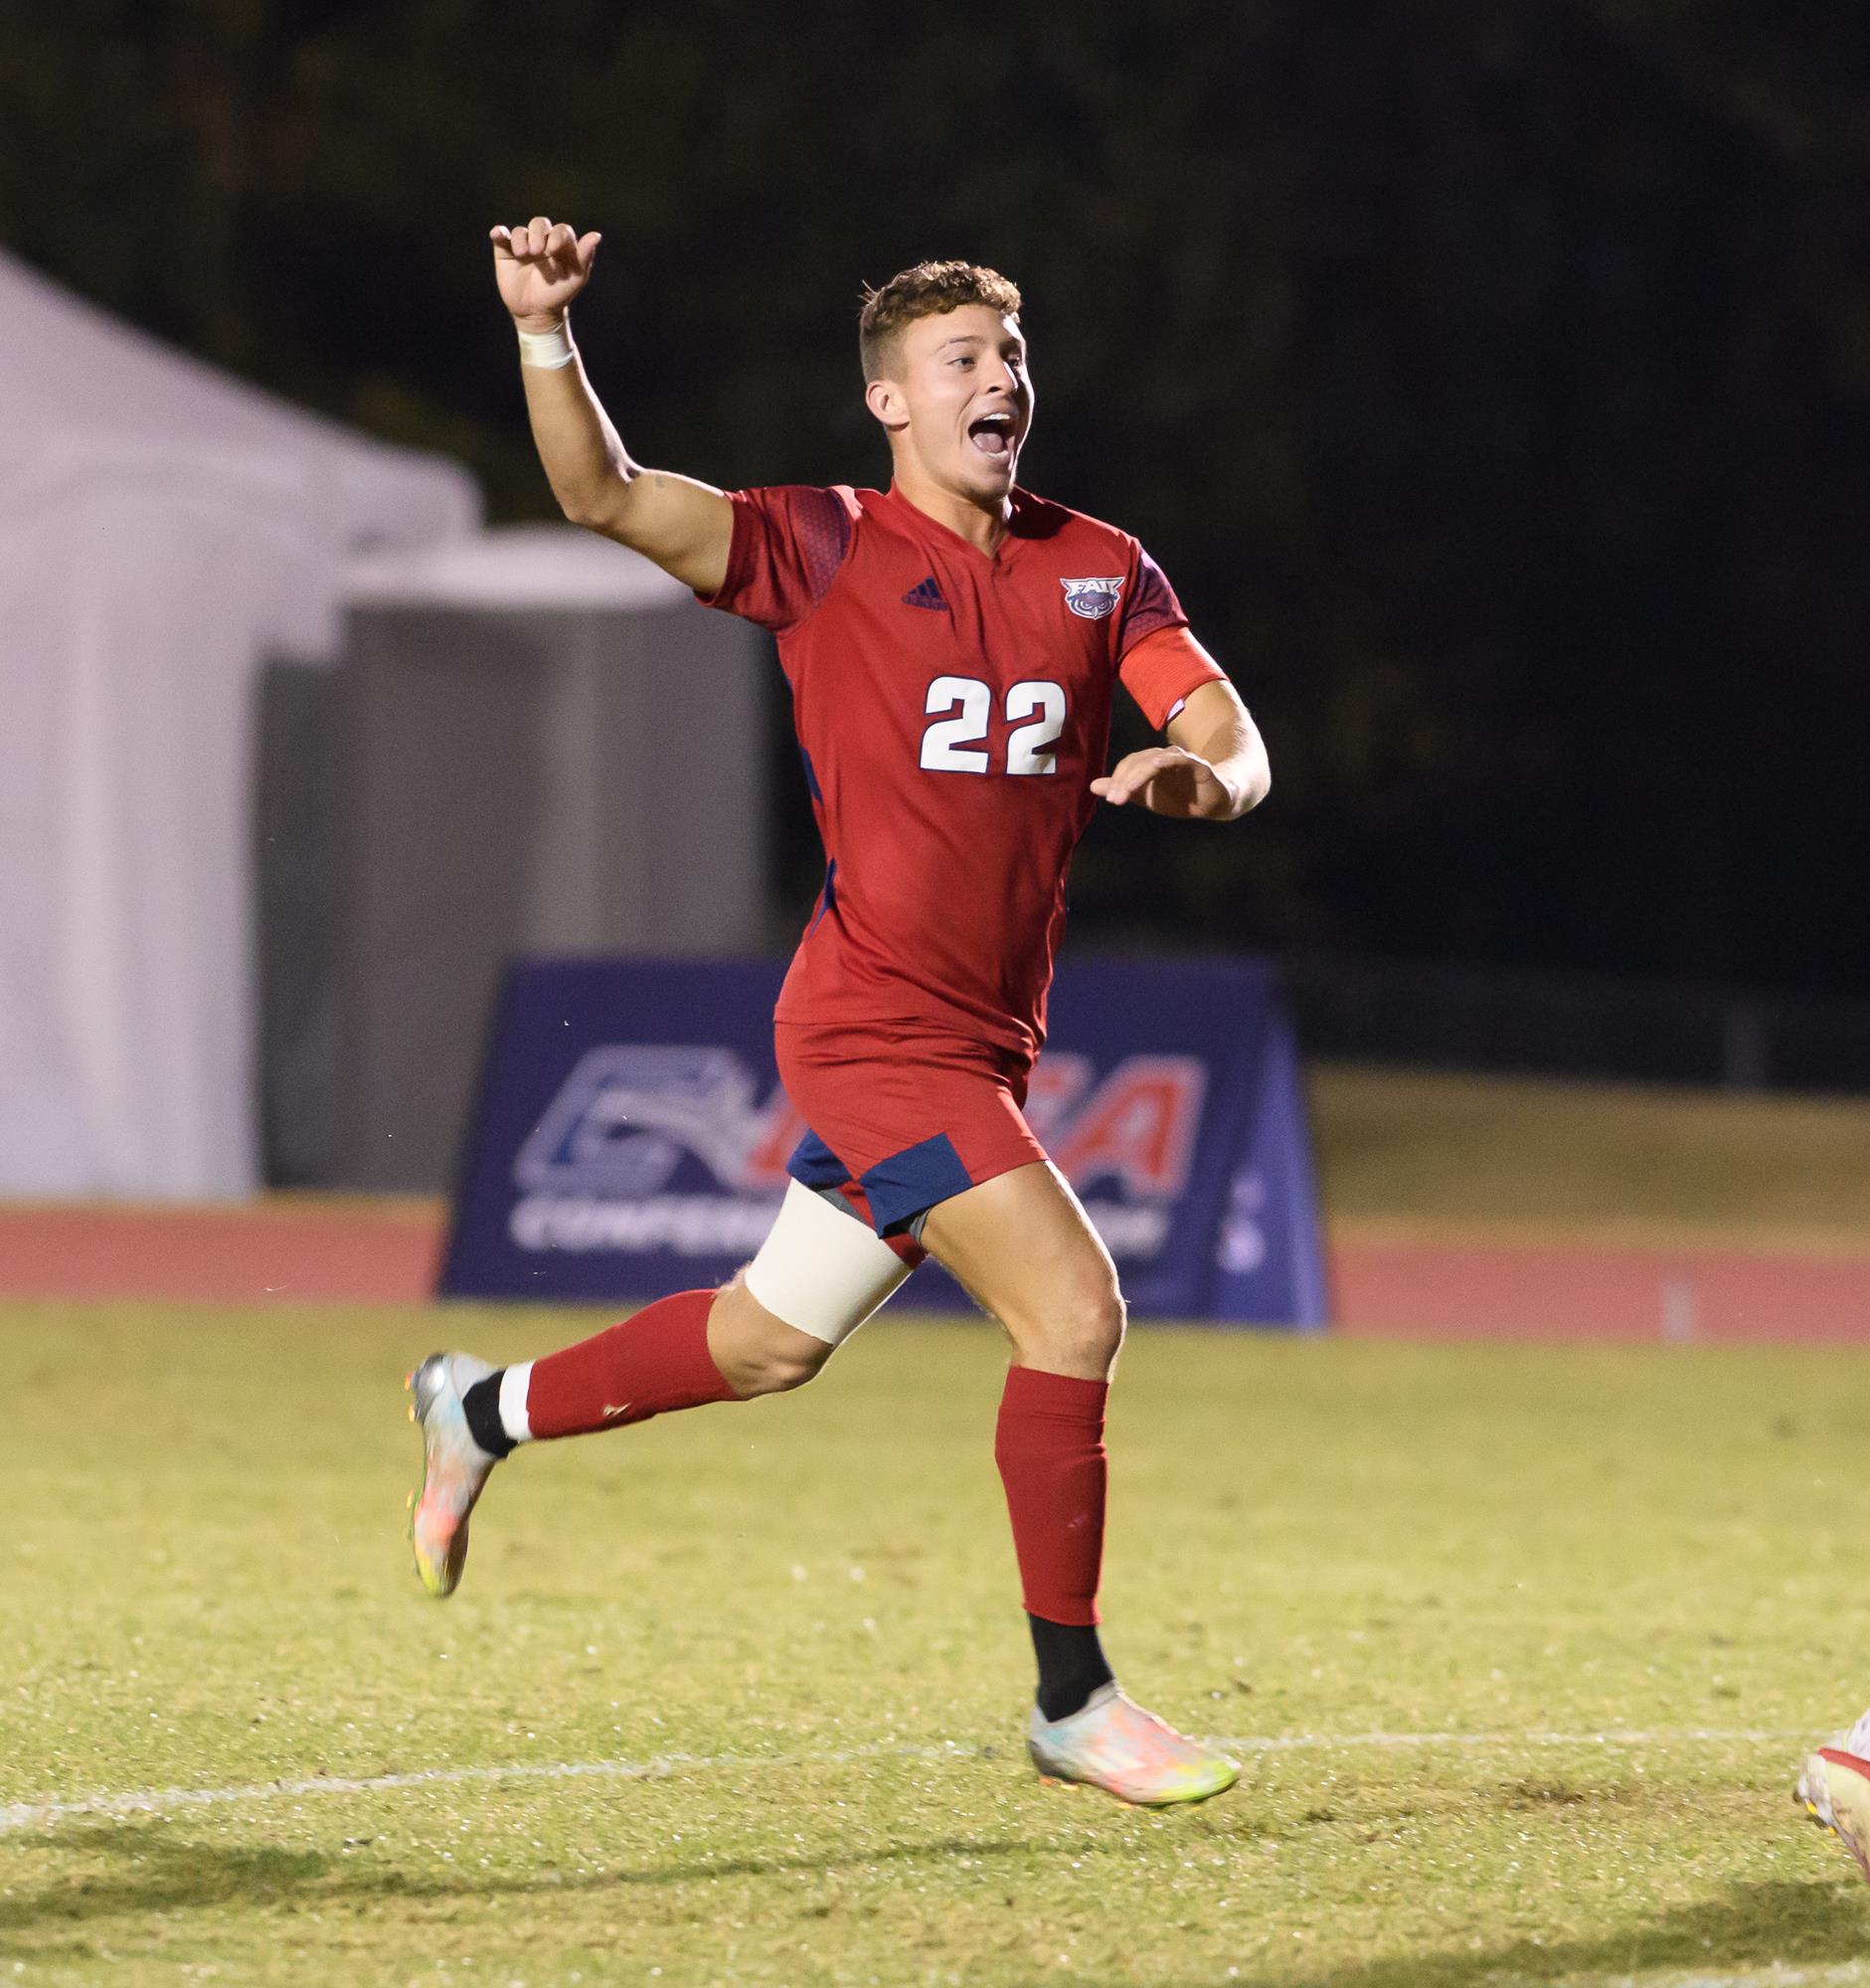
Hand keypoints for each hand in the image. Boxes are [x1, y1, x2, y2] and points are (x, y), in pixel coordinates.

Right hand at [490, 216, 601, 331]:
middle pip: (539, 224)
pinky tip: (498, 234)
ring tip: (523, 254)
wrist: (536, 312)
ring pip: (521, 230)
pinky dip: (499, 233)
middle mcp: (542, 241)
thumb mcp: (576, 278)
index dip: (557, 236)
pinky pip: (501, 236)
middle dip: (538, 234)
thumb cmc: (559, 294)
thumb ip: (585, 256)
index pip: (561, 230)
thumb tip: (597, 235)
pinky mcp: (506, 251)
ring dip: (521, 238)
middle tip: (536, 252)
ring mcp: (524, 245)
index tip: (552, 250)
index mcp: (561, 245)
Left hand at [1090, 747, 1238, 819]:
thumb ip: (1123, 790)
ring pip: (1155, 760)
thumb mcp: (1147, 797)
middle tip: (1114, 800)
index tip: (1111, 799)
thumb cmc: (1179, 797)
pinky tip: (1157, 767)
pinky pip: (1181, 758)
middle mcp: (1163, 757)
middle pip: (1138, 761)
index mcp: (1149, 763)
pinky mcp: (1198, 764)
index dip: (1117, 780)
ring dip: (1138, 775)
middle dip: (1123, 780)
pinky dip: (1168, 760)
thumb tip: (1093, 785)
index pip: (1128, 766)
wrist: (1214, 804)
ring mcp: (1180, 758)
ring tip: (1127, 793)